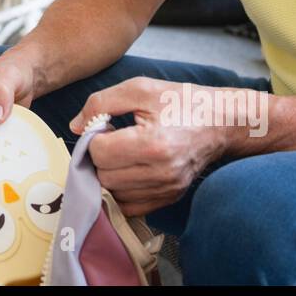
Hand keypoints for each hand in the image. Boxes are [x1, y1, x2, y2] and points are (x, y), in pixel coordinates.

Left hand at [67, 78, 249, 216]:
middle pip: (104, 176)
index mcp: (152, 144)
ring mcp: (166, 189)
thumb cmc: (180, 102)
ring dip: (110, 174)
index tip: (106, 126)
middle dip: (100, 157)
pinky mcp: (169, 198)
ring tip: (122, 154)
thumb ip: (101, 103)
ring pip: (114, 194)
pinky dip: (122, 190)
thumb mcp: (139, 89)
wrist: (220, 122)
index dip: (95, 137)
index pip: (100, 152)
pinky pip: (130, 206)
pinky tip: (129, 169)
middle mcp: (160, 173)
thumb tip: (75, 127)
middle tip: (112, 140)